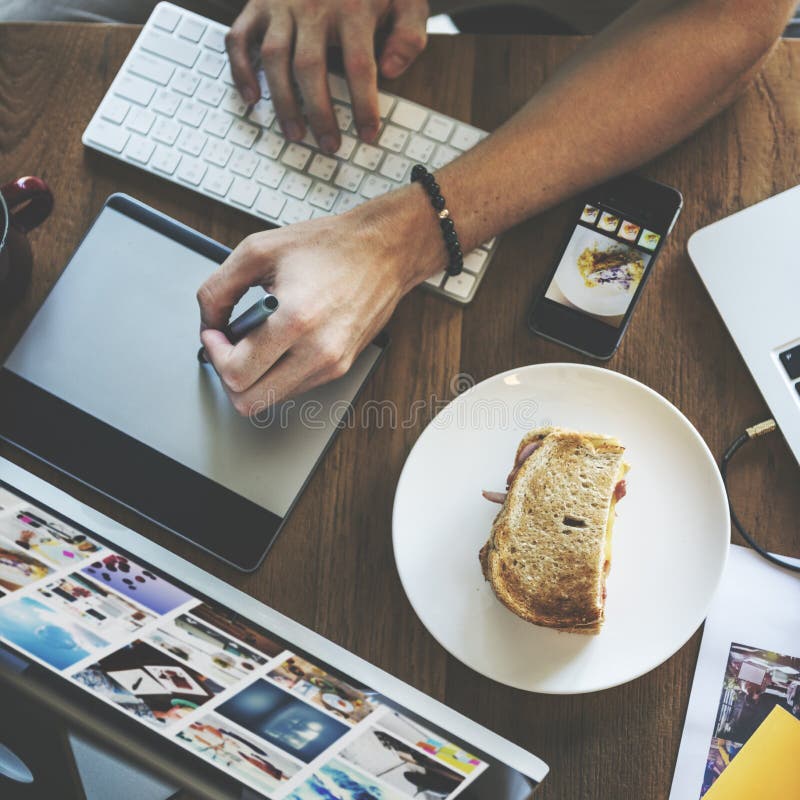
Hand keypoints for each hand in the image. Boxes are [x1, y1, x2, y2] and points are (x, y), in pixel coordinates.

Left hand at [196, 191, 436, 414]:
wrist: (384, 251)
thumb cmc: (330, 246)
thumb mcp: (258, 250)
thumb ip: (218, 288)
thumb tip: (208, 321)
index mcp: (296, 320)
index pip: (236, 373)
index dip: (214, 355)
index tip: (216, 334)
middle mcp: (318, 352)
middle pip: (251, 401)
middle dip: (229, 375)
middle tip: (230, 345)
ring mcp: (333, 365)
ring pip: (271, 399)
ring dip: (254, 375)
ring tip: (259, 339)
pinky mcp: (341, 368)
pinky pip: (294, 387)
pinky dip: (277, 371)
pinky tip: (281, 341)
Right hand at [226, 0, 428, 151]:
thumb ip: (409, 34)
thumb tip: (392, 71)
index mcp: (353, 7)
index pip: (360, 67)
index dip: (364, 106)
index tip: (368, 136)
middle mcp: (313, 6)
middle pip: (310, 68)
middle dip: (319, 113)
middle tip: (329, 146)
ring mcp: (281, 5)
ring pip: (274, 59)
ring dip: (283, 101)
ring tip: (295, 134)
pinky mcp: (258, 3)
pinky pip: (240, 38)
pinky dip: (241, 69)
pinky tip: (252, 99)